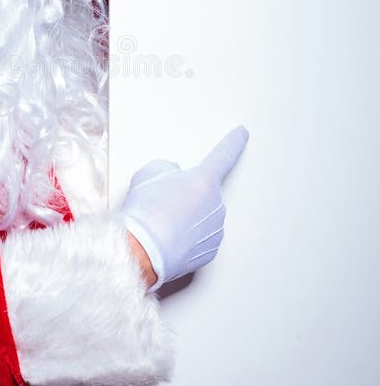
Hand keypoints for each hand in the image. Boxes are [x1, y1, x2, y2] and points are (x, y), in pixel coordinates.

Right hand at [122, 126, 248, 289]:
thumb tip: (172, 174)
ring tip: (163, 224)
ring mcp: (216, 229)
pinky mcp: (211, 251)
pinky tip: (169, 239)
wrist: (143, 250)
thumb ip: (167, 168)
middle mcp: (216, 204)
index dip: (233, 142)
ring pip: (205, 217)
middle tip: (164, 203)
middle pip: (206, 192)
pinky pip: (203, 238)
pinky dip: (189, 238)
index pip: (223, 154)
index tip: (241, 134)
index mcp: (204, 179)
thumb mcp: (149, 174)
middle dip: (190, 195)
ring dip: (189, 217)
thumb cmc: (146, 212)